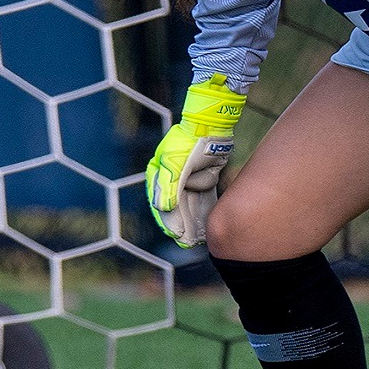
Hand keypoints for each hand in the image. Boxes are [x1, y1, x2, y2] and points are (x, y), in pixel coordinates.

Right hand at [146, 74, 245, 246]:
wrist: (210, 126)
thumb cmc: (187, 141)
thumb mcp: (174, 161)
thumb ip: (169, 185)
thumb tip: (164, 208)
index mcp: (159, 175)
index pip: (161, 204)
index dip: (168, 221)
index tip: (176, 234)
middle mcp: (172, 181)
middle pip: (175, 209)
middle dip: (181, 227)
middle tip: (186, 243)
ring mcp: (188, 181)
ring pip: (189, 207)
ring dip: (192, 223)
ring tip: (196, 240)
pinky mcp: (204, 180)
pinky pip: (203, 201)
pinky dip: (203, 213)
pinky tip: (207, 226)